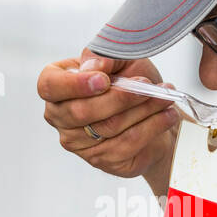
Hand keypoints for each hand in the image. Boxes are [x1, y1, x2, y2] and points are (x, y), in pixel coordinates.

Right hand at [36, 50, 180, 181]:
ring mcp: (77, 142)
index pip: (50, 86)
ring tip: (164, 97)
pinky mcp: (100, 159)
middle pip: (81, 112)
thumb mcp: (122, 58)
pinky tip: (166, 115)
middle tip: (146, 85)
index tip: (103, 80)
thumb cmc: (131, 80)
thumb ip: (106, 56)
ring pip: (108, 127)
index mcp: (56, 85)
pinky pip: (126, 144)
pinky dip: (151, 127)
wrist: (154, 110)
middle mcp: (60, 116)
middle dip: (119, 97)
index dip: (74, 85)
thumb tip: (94, 67)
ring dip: (142, 109)